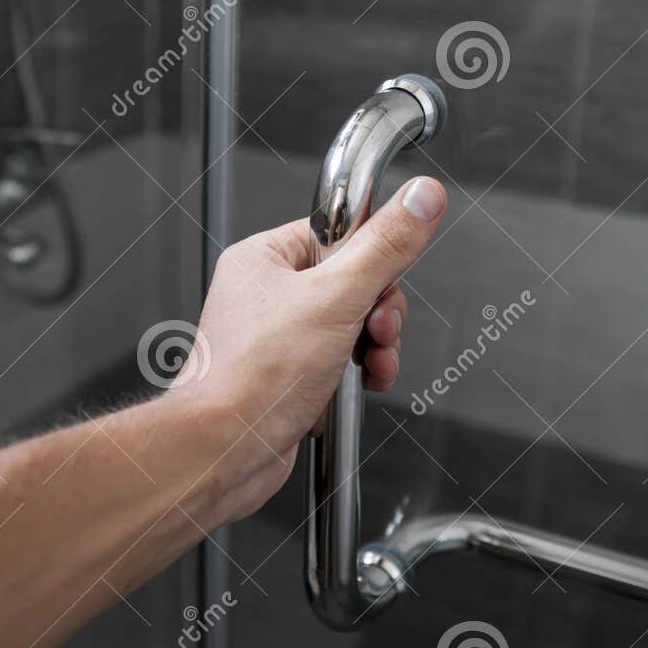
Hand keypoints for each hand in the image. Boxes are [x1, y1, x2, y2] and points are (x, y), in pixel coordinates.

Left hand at [179, 177, 446, 523]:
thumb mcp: (337, 297)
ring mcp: (278, 337)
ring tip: (371, 363)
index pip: (339, 233)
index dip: (371, 259)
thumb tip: (422, 198)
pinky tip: (360, 385)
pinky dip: (359, 373)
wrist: (226, 449)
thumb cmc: (255, 377)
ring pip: (352, 324)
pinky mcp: (290, 375)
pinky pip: (342, 360)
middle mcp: (267, 294)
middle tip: (376, 329)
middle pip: (354, 282)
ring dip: (375, 346)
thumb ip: (385, 246)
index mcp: (265, 259)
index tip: (382, 281)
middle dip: (378, 312)